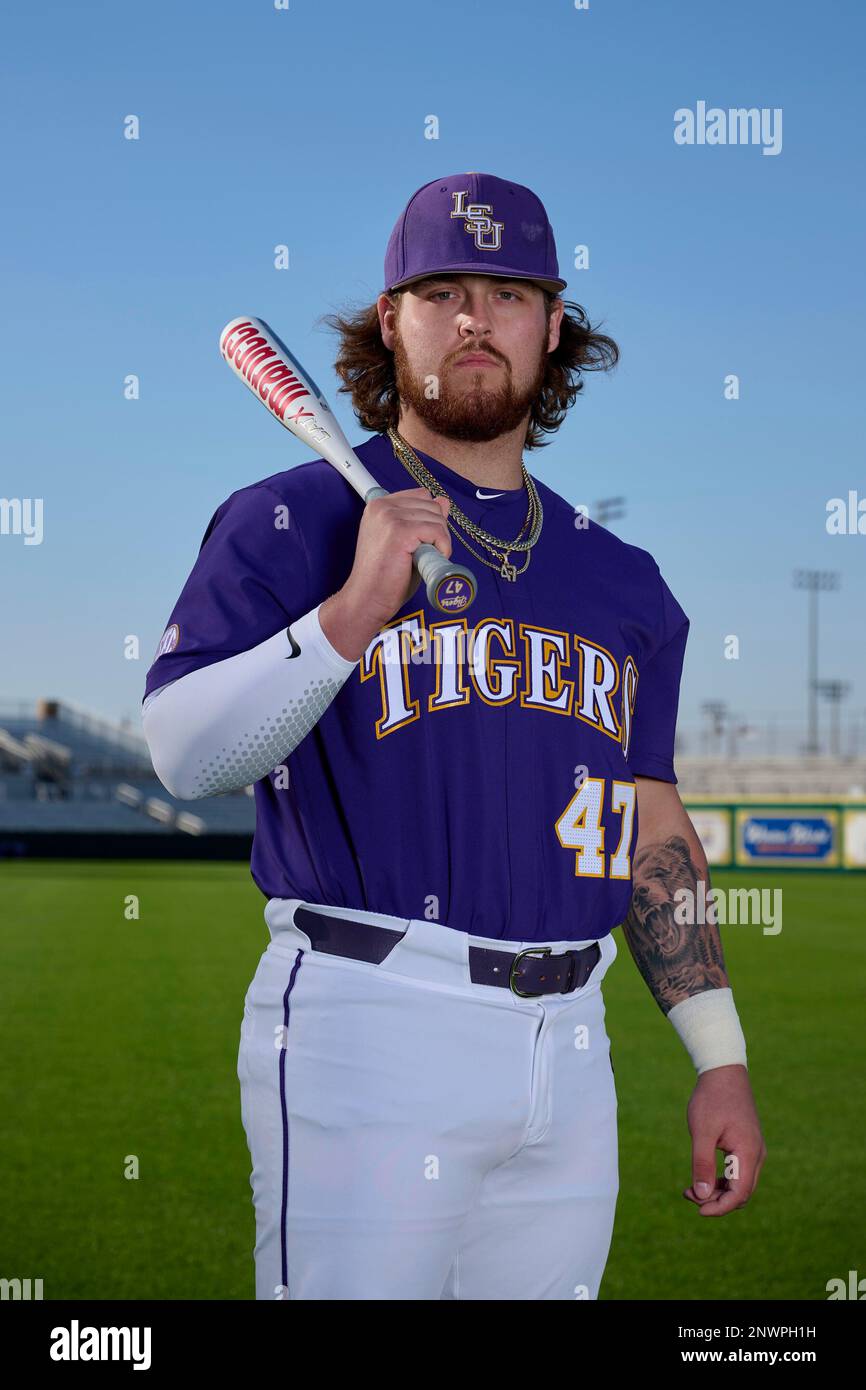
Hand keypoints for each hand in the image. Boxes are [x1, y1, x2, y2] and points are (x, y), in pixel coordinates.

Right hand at [320, 488, 450, 660]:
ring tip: (422, 560)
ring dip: (440, 541)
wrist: (367, 599)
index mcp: (379, 505)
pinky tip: (426, 562)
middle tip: (423, 554)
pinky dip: (441, 548)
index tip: (422, 541)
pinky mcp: (400, 532)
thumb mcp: (406, 542)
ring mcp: (389, 517)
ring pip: (437, 518)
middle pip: (432, 505)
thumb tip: (444, 501)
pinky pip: (437, 531)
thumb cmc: (384, 577)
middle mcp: (382, 506)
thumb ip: (423, 519)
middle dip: (437, 530)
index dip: (429, 519)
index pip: (422, 496)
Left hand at [683, 1064, 766, 1215]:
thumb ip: (702, 1163)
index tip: (698, 1209)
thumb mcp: (702, 1131)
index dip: (720, 1207)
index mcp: (748, 1152)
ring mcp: (753, 1150)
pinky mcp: (746, 1146)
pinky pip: (738, 1173)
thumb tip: (700, 1195)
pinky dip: (721, 1180)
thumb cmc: (711, 1099)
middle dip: (716, 1201)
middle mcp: (757, 1155)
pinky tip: (701, 1177)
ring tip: (690, 1189)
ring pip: (739, 1184)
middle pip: (741, 1193)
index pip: (739, 1193)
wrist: (723, 1072)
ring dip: (717, 1192)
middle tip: (688, 1195)